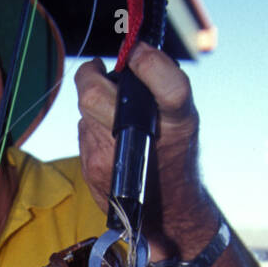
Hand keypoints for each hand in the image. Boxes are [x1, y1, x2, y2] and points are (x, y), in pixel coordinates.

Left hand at [75, 42, 206, 248]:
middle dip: (89, 76)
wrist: (168, 213)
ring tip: (111, 109)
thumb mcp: (184, 119)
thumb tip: (131, 54)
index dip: (149, 63)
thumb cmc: (176, 156)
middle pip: (92, 96)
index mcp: (177, 123)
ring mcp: (109, 159)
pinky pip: (83, 133)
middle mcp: (141, 141)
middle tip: (97, 68)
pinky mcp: (91, 170)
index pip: (166, 85)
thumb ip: (162, 84)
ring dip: (93, 104)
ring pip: (84, 113)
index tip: (137, 52)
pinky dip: (92, 126)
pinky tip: (108, 135)